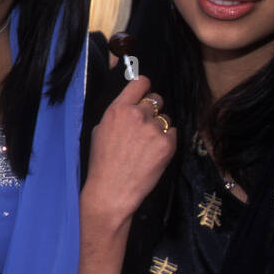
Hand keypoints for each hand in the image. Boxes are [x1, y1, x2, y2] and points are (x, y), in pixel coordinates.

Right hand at [83, 75, 176, 219]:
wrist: (111, 190)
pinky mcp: (168, 144)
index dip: (145, 87)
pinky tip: (153, 154)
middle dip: (153, 110)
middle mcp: (137, 115)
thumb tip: (131, 106)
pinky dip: (167, 142)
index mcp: (118, 109)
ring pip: (166, 119)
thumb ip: (118, 114)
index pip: (140, 83)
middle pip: (157, 99)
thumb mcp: (99, 131)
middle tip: (146, 125)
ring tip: (146, 146)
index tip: (145, 93)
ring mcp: (154, 129)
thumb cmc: (102, 163)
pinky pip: (174, 133)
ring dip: (160, 128)